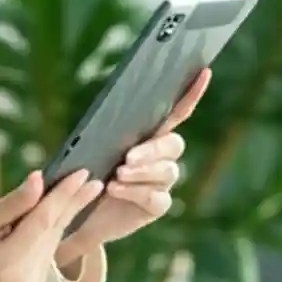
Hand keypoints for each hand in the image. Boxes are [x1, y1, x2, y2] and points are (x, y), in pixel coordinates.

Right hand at [0, 169, 102, 281]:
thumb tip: (39, 181)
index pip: (43, 223)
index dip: (63, 196)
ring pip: (51, 246)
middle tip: (92, 180)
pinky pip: (44, 258)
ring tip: (80, 193)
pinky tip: (59, 216)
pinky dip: (50, 235)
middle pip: (52, 235)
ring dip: (65, 218)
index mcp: (6, 266)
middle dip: (71, 204)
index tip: (81, 174)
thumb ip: (11, 204)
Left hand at [57, 67, 211, 263]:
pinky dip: (134, 192)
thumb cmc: (86, 171)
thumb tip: (111, 110)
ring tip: (119, 172)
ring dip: (142, 171)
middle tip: (129, 156)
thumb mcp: (90, 146)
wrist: (78, 210)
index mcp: (149, 134)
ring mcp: (161, 182)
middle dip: (153, 149)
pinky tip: (114, 188)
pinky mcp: (156, 205)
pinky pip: (155, 197)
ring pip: (166, 171)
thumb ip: (105, 131)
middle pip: (173, 144)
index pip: (176, 111)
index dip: (192, 92)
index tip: (203, 71)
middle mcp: (162, 156)